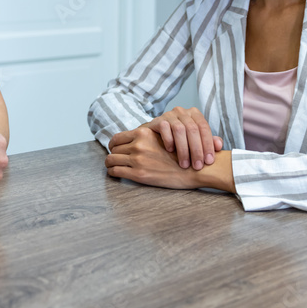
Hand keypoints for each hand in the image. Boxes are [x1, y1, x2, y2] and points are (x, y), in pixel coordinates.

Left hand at [106, 127, 234, 192]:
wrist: (196, 169)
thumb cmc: (183, 153)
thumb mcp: (166, 136)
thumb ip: (150, 135)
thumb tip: (138, 134)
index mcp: (143, 133)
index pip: (117, 137)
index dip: (114, 144)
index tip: (115, 148)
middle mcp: (138, 144)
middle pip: (113, 148)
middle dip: (113, 154)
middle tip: (115, 159)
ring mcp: (137, 159)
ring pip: (110, 159)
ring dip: (110, 164)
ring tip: (113, 167)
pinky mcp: (138, 174)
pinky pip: (116, 171)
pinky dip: (113, 173)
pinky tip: (117, 174)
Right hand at [142, 106, 222, 170]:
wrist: (156, 134)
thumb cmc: (179, 139)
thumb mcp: (195, 140)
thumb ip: (208, 142)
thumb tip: (219, 146)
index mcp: (195, 114)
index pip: (204, 128)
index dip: (208, 145)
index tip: (209, 161)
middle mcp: (182, 112)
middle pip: (193, 129)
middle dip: (196, 150)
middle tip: (197, 166)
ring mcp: (169, 114)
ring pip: (179, 129)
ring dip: (183, 149)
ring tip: (184, 164)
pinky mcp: (157, 119)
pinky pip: (164, 128)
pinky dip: (169, 140)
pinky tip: (170, 151)